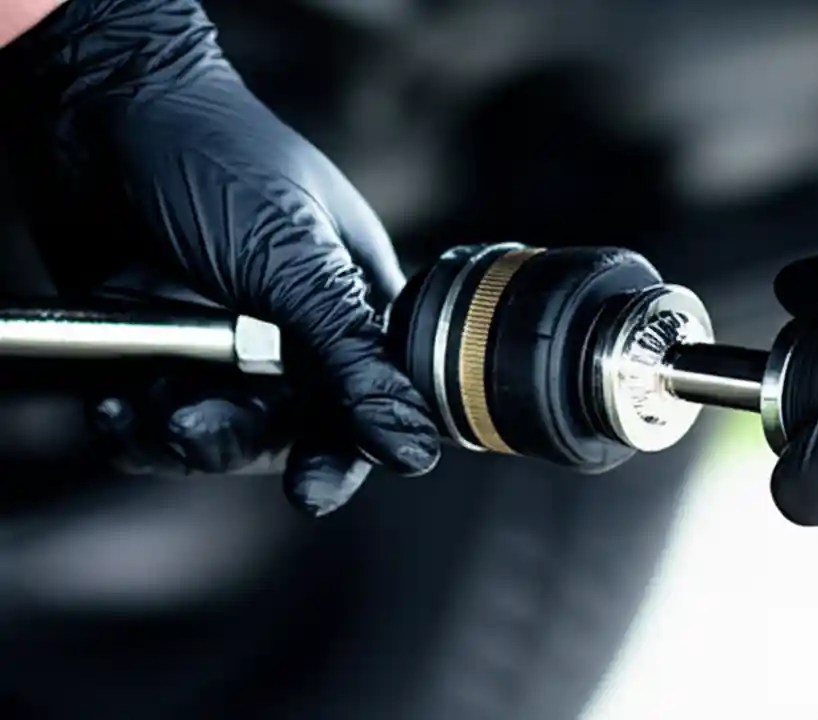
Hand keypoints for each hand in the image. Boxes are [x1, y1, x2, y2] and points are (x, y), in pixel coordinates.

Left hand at [1, 0, 439, 514]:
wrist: (95, 107)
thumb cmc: (218, 162)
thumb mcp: (296, 263)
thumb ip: (354, 359)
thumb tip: (417, 446)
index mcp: (353, 303)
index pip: (372, 401)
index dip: (349, 451)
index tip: (314, 490)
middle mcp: (294, 330)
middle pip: (290, 431)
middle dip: (241, 441)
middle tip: (197, 429)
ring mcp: (223, 341)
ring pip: (219, 432)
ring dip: (180, 435)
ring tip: (147, 407)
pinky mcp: (157, 348)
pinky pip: (153, 419)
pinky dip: (131, 424)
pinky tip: (117, 401)